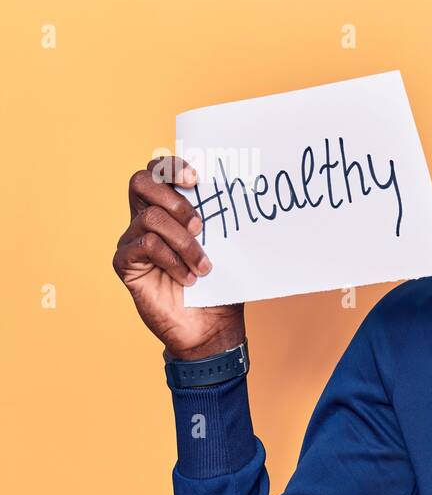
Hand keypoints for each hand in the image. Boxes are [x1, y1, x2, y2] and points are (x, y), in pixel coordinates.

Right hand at [113, 156, 245, 360]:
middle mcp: (146, 219)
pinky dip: (172, 261)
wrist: (211, 328)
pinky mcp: (125, 263)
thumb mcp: (227, 248)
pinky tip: (188, 279)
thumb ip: (221, 220)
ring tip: (204, 267)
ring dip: (184, 242)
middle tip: (200, 225)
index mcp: (168, 209)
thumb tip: (242, 192)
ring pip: (151, 218)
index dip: (172, 167)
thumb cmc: (220, 286)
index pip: (158, 170)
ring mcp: (132, 240)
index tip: (197, 180)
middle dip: (174, 199)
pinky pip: (145, 245)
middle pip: (141, 181)